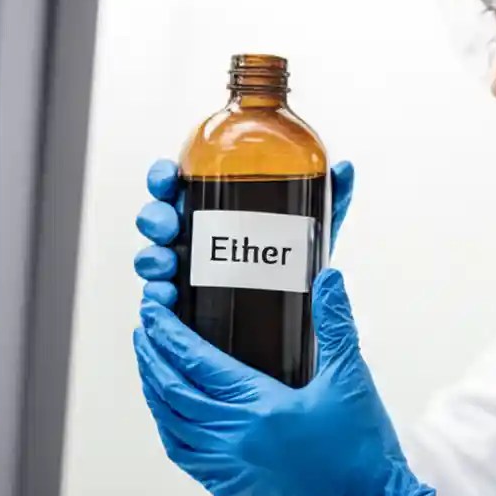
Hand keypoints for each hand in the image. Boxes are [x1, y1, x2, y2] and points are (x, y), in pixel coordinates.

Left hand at [133, 269, 435, 495]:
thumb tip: (329, 279)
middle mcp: (235, 438)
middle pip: (173, 392)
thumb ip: (336, 324)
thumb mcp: (352, 378)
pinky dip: (169, 431)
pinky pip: (184, 457)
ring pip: (171, 426)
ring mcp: (229, 468)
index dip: (169, 334)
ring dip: (154, 394)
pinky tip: (171, 419)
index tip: (153, 312)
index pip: (196, 362)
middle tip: (144, 329)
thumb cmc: (361, 450)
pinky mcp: (233, 489)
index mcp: (260, 407)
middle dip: (152, 357)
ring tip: (149, 368)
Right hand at [134, 158, 354, 305]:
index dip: (164, 177)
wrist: (303, 328)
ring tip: (168, 265)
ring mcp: (190, 274)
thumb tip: (345, 167)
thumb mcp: (315, 234)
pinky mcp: (189, 309)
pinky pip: (161, 300)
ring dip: (150, 257)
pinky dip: (156, 296)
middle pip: (159, 219)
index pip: (180, 186)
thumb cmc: (302, 270)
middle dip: (154, 217)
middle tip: (169, 226)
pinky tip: (164, 297)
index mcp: (219, 212)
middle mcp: (198, 241)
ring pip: (153, 258)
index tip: (168, 178)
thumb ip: (330, 201)